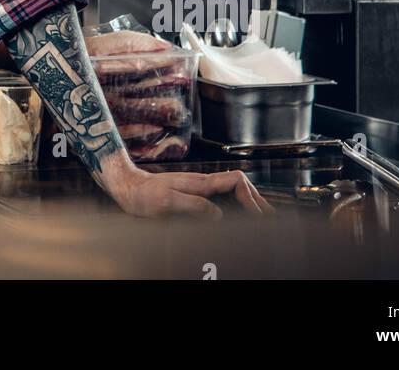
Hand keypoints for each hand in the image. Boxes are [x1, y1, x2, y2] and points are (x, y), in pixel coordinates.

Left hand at [109, 162, 273, 219]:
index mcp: (201, 183)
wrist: (128, 187)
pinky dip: (236, 203)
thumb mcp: (168, 203)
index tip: (257, 216)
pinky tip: (238, 215)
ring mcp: (199, 187)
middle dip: (256, 198)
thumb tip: (219, 215)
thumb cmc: (145, 195)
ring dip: (248, 200)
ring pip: (232, 189)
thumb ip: (194, 206)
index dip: (251, 197)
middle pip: (240, 183)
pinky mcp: (194, 193)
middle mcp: (203, 182)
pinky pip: (222, 195)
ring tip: (261, 217)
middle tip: (269, 218)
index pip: (237, 181)